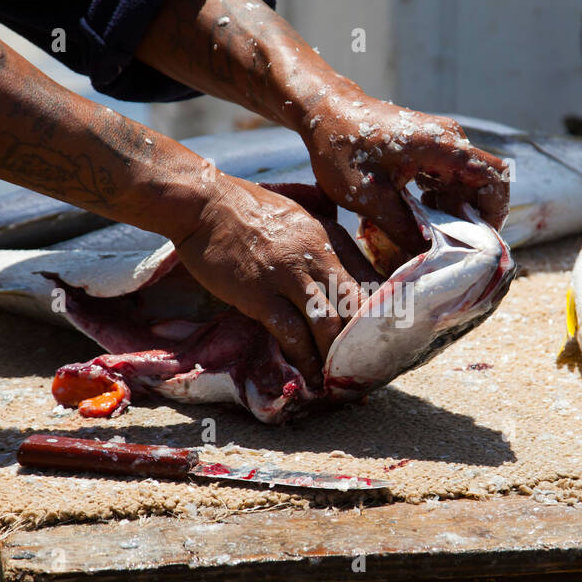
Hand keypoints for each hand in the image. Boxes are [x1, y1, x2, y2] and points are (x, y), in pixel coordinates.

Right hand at [172, 176, 380, 387]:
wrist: (203, 203)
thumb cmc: (246, 209)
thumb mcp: (297, 216)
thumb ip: (320, 241)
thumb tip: (337, 265)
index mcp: (330, 238)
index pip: (370, 281)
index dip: (378, 315)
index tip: (378, 340)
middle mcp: (318, 256)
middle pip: (356, 306)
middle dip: (362, 340)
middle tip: (364, 366)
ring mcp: (290, 276)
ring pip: (328, 324)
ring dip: (334, 356)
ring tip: (337, 378)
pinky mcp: (261, 295)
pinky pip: (292, 334)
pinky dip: (304, 360)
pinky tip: (309, 376)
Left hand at [301, 95, 509, 253]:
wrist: (326, 112)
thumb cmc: (342, 149)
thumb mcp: (369, 197)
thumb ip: (403, 228)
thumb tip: (429, 258)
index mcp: (442, 146)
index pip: (494, 177)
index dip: (495, 211)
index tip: (480, 240)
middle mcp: (449, 140)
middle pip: (482, 184)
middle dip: (472, 218)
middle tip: (452, 248)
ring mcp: (440, 143)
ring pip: (465, 184)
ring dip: (455, 212)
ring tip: (433, 236)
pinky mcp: (429, 149)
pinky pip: (449, 179)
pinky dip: (442, 202)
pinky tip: (421, 217)